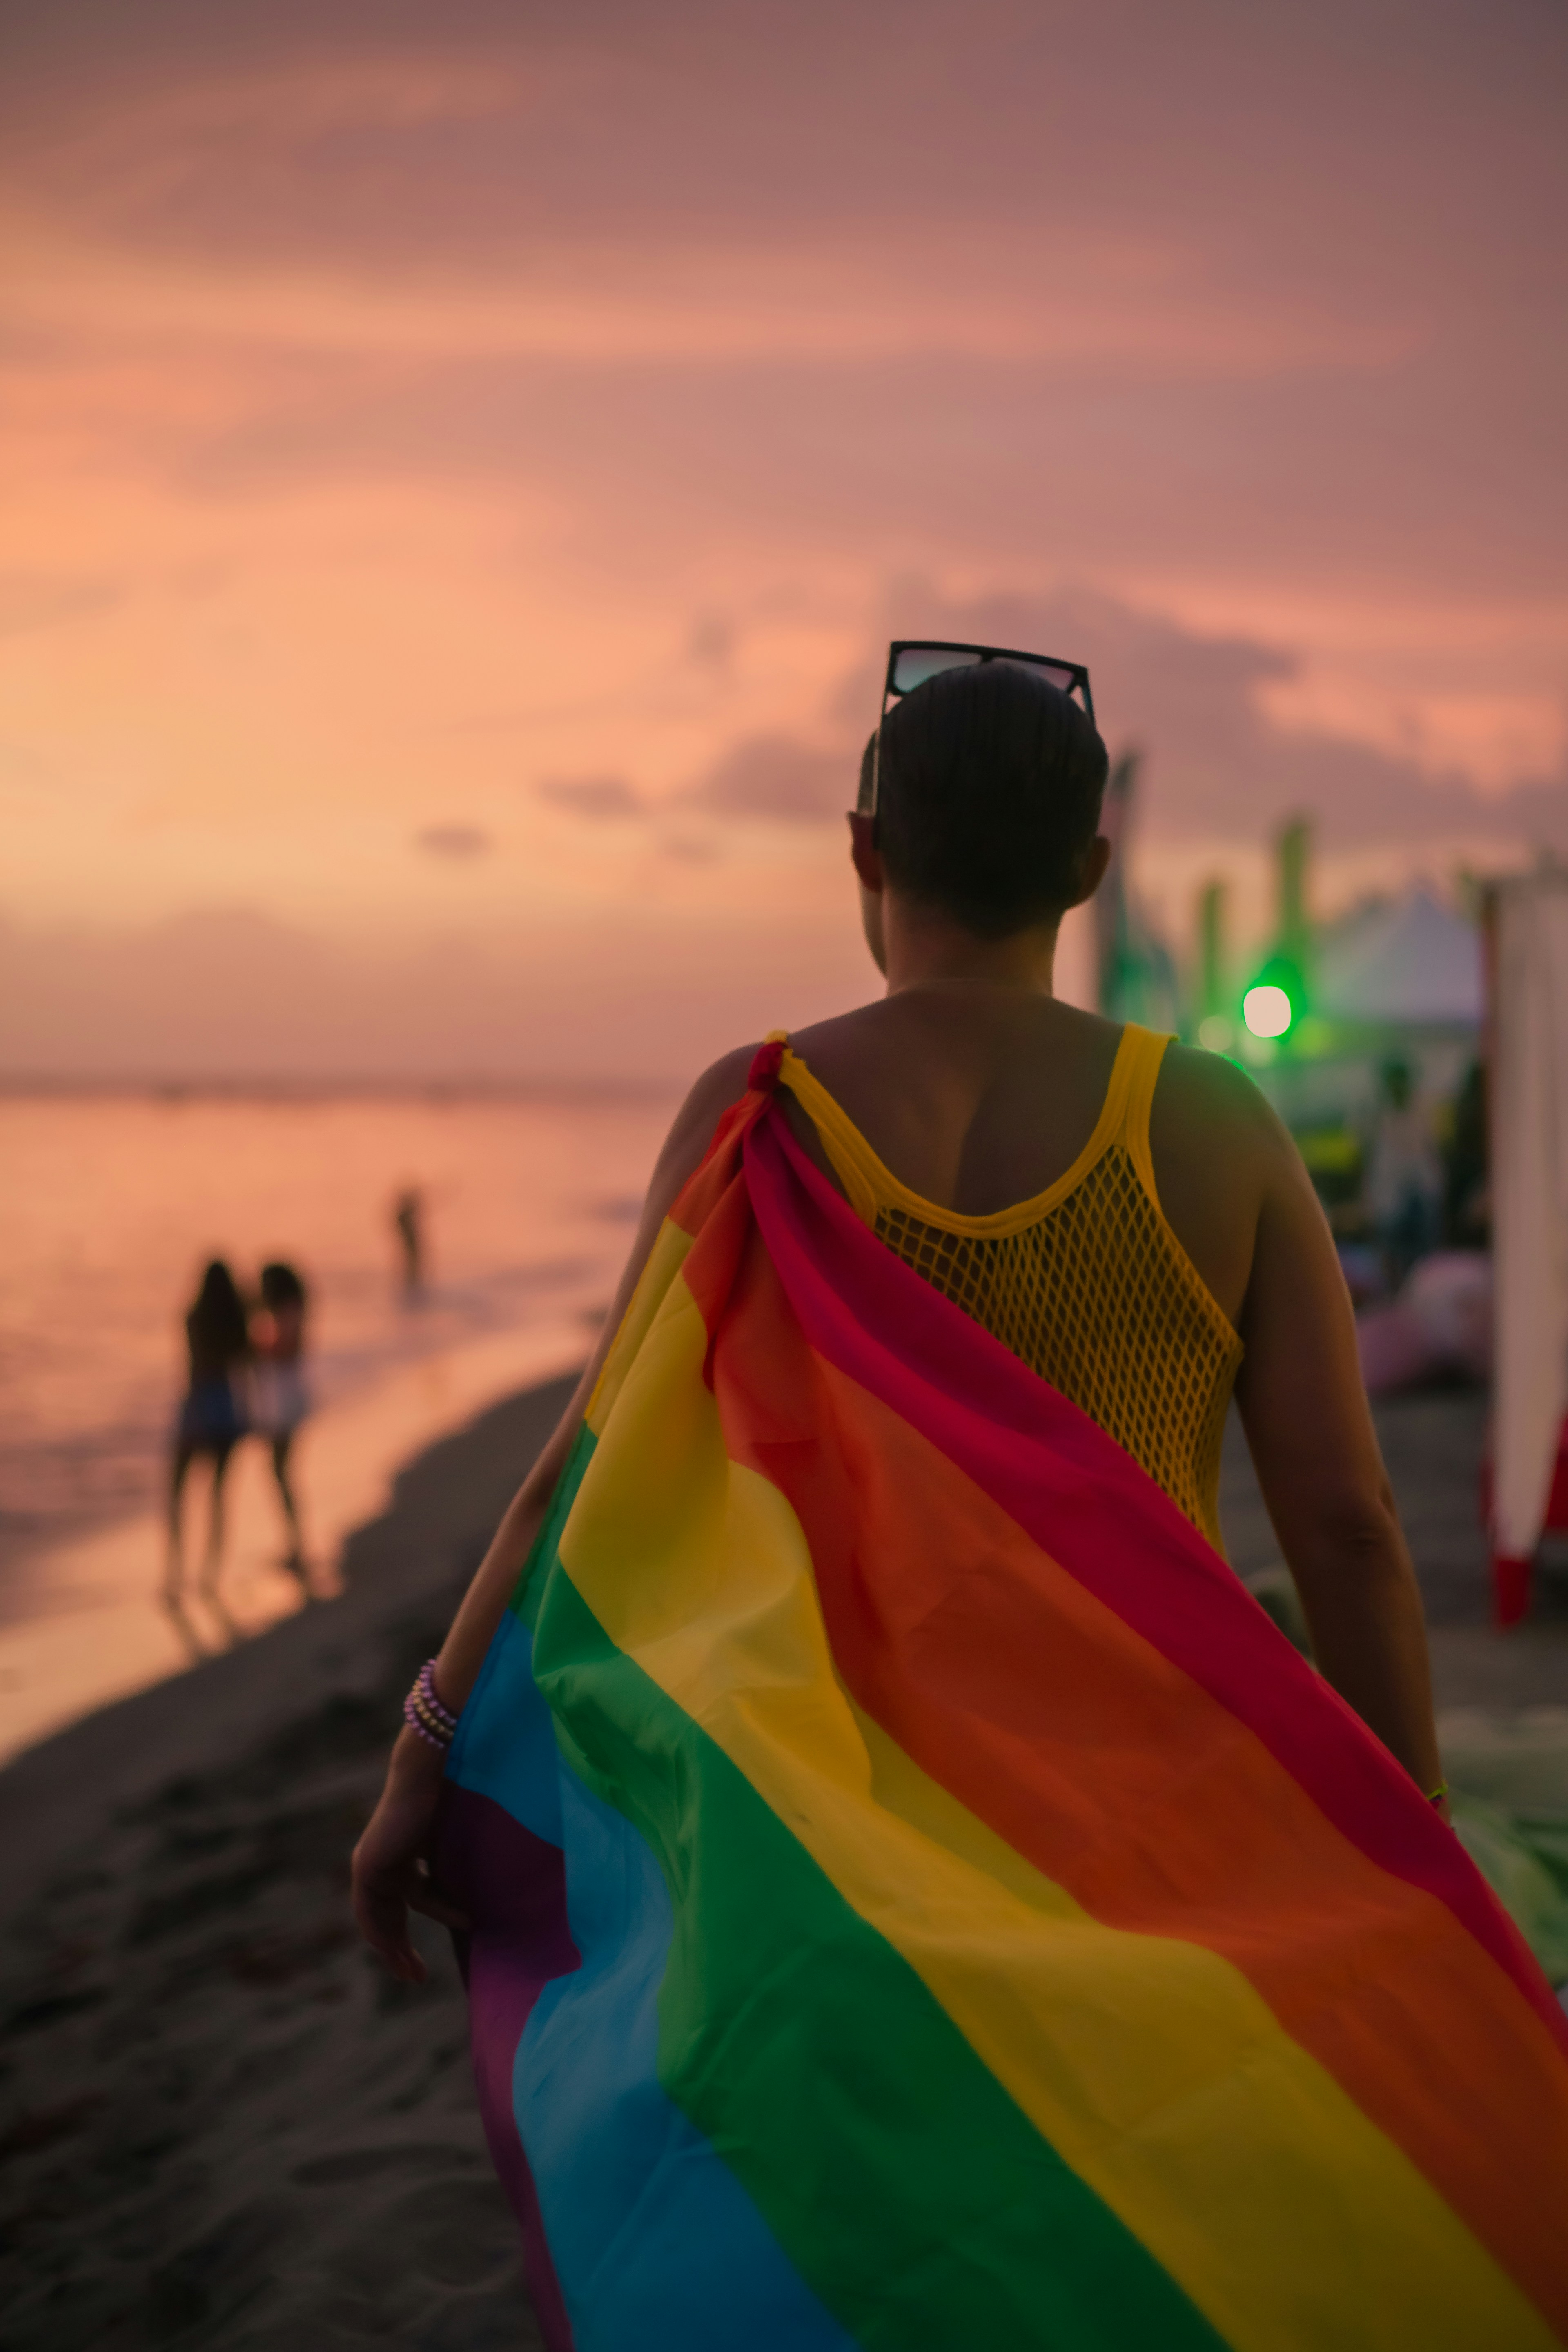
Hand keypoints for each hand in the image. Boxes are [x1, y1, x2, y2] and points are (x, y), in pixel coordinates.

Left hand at [352, 1734, 470, 1982]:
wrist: (431, 1773)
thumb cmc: (452, 1799)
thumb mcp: (453, 1848)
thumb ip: (456, 1873)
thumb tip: (484, 1903)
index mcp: (404, 1855)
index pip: (410, 1901)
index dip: (424, 1927)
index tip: (439, 1952)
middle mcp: (384, 1863)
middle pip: (391, 1917)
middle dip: (403, 1949)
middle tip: (418, 1978)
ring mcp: (371, 1865)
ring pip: (379, 1920)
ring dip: (394, 1950)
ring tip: (414, 1975)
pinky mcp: (366, 1866)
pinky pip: (370, 1912)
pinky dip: (387, 1933)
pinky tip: (403, 1949)